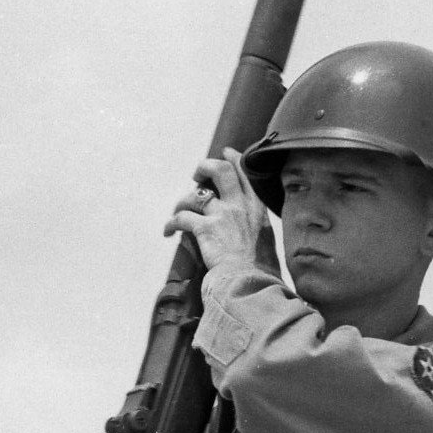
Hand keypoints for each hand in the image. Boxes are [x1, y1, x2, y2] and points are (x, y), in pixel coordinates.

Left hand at [164, 150, 275, 279]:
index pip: (245, 174)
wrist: (249, 280)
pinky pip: (181, 217)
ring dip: (181, 203)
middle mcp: (241, 205)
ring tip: (176, 214)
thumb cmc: (258, 267)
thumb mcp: (264, 238)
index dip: (233, 159)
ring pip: (195, 194)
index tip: (225, 152)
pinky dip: (171, 223)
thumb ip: (253, 225)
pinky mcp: (206, 227)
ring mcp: (223, 214)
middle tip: (196, 176)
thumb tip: (241, 224)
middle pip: (221, 170)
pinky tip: (168, 232)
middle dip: (204, 167)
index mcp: (257, 207)